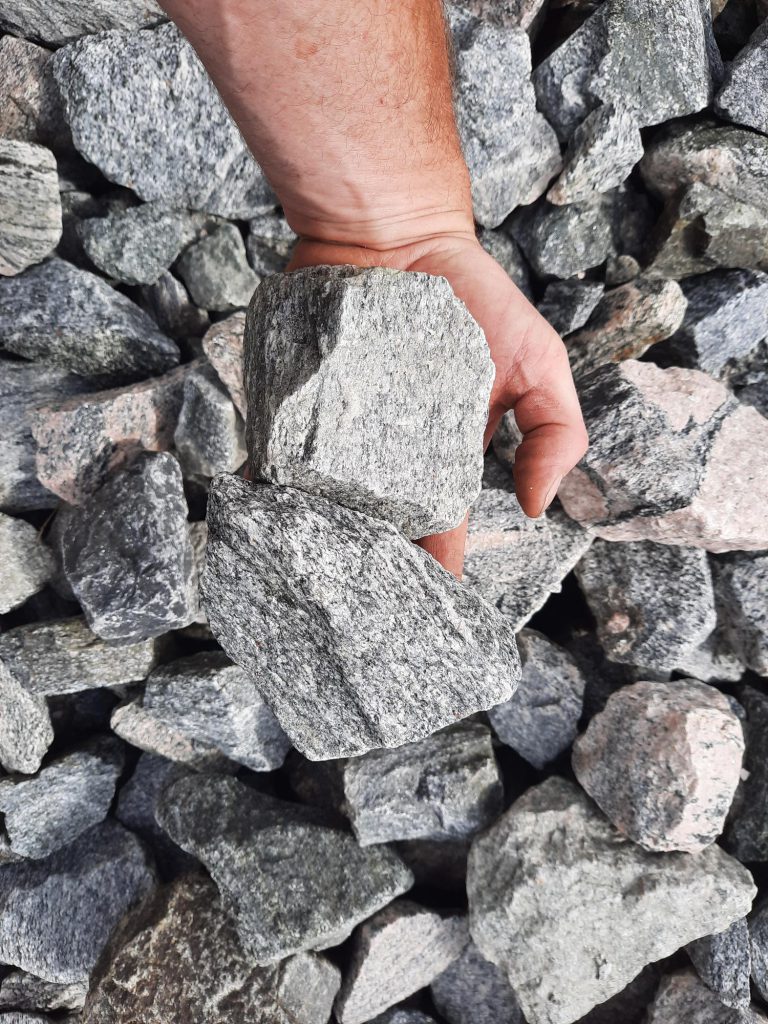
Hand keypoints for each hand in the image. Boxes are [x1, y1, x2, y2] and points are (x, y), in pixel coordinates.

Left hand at [288, 231, 588, 577]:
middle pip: (376, 522)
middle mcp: (387, 452)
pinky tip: (258, 514)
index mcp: (441, 454)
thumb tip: (536, 508)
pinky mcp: (294, 404)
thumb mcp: (538, 360)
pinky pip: (277, 449)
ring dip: (317, 534)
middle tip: (355, 601)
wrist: (395, 231)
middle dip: (368, 561)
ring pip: (325, 498)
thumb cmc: (473, 297)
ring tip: (306, 573)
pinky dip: (266, 481)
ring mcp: (338, 430)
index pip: (440, 523)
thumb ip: (555, 430)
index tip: (423, 606)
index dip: (436, 563)